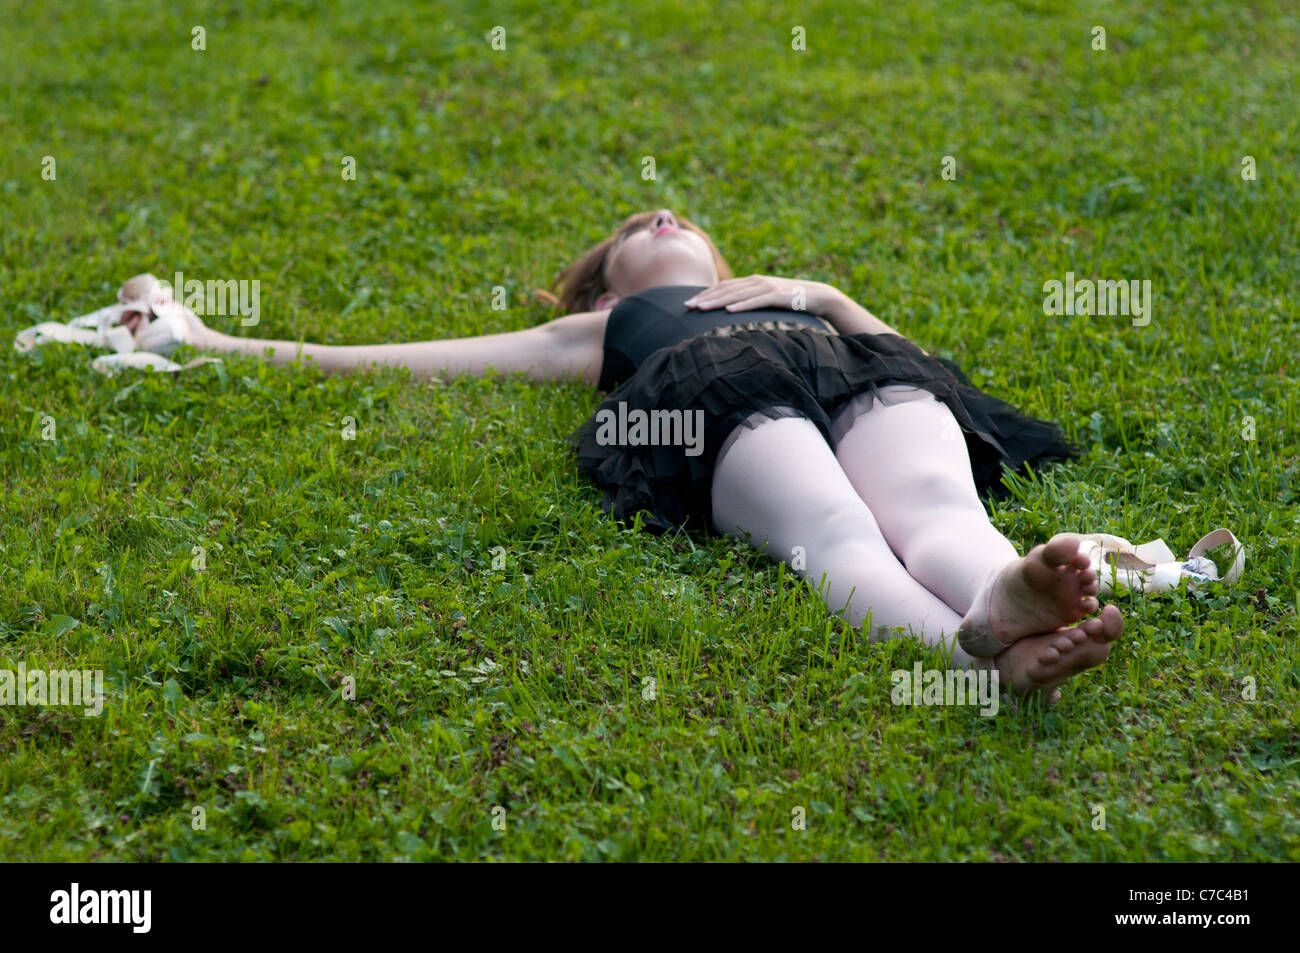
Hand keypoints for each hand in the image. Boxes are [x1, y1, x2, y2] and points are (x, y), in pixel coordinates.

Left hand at [683, 275, 836, 315]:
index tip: (689, 302)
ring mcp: (766, 287)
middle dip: (706, 297)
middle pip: (726, 290)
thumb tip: (733, 310)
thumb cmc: (790, 300)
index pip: (724, 287)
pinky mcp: (777, 296)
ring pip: (737, 295)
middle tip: (688, 306)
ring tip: (702, 308)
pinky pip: (756, 302)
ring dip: (717, 301)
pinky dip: (742, 306)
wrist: (816, 295)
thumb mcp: (767, 298)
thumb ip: (751, 300)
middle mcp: (756, 281)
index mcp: (752, 281)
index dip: (706, 293)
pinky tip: (729, 310)